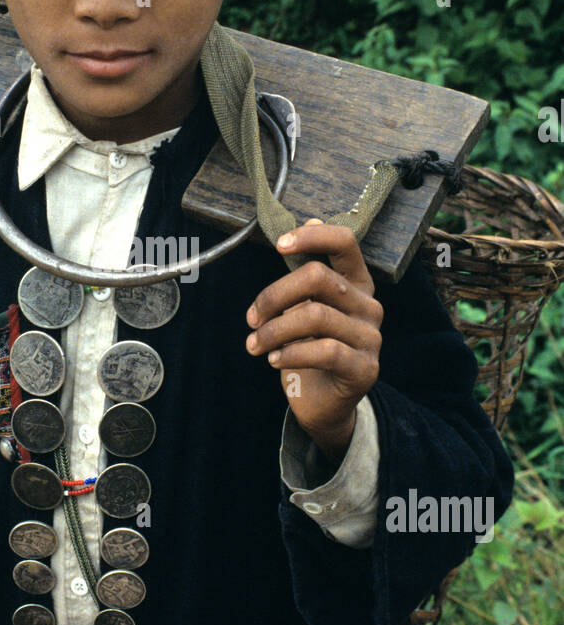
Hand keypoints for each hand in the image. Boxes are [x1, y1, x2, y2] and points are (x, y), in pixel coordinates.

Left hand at [245, 219, 383, 462]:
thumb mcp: (305, 306)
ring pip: (315, 316)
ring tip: (256, 344)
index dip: (312, 237)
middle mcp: (369, 306)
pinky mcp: (365, 368)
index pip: (345, 243)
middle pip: (319, 278)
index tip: (280, 245)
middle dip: (274, 295)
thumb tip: (312, 221)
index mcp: (356, 283)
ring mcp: (370, 337)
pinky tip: (273, 360)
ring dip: (274, 330)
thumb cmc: (310, 349)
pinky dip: (290, 353)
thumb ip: (307, 271)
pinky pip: (324, 351)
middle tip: (253, 319)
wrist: (322, 403)